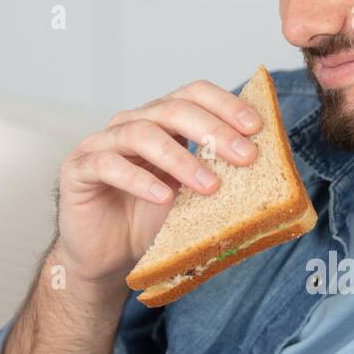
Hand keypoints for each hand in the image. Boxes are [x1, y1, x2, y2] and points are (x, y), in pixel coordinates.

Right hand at [56, 79, 261, 285]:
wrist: (108, 258)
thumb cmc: (152, 223)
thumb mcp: (194, 198)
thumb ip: (222, 176)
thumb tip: (274, 171)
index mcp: (162, 122)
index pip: (194, 94)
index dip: (225, 104)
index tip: (256, 128)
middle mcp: (133, 124)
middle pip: (172, 108)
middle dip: (213, 130)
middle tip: (244, 156)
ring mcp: (103, 143)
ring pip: (142, 133)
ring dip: (181, 159)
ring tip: (210, 186)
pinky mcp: (79, 169)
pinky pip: (109, 165)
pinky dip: (139, 179)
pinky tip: (163, 197)